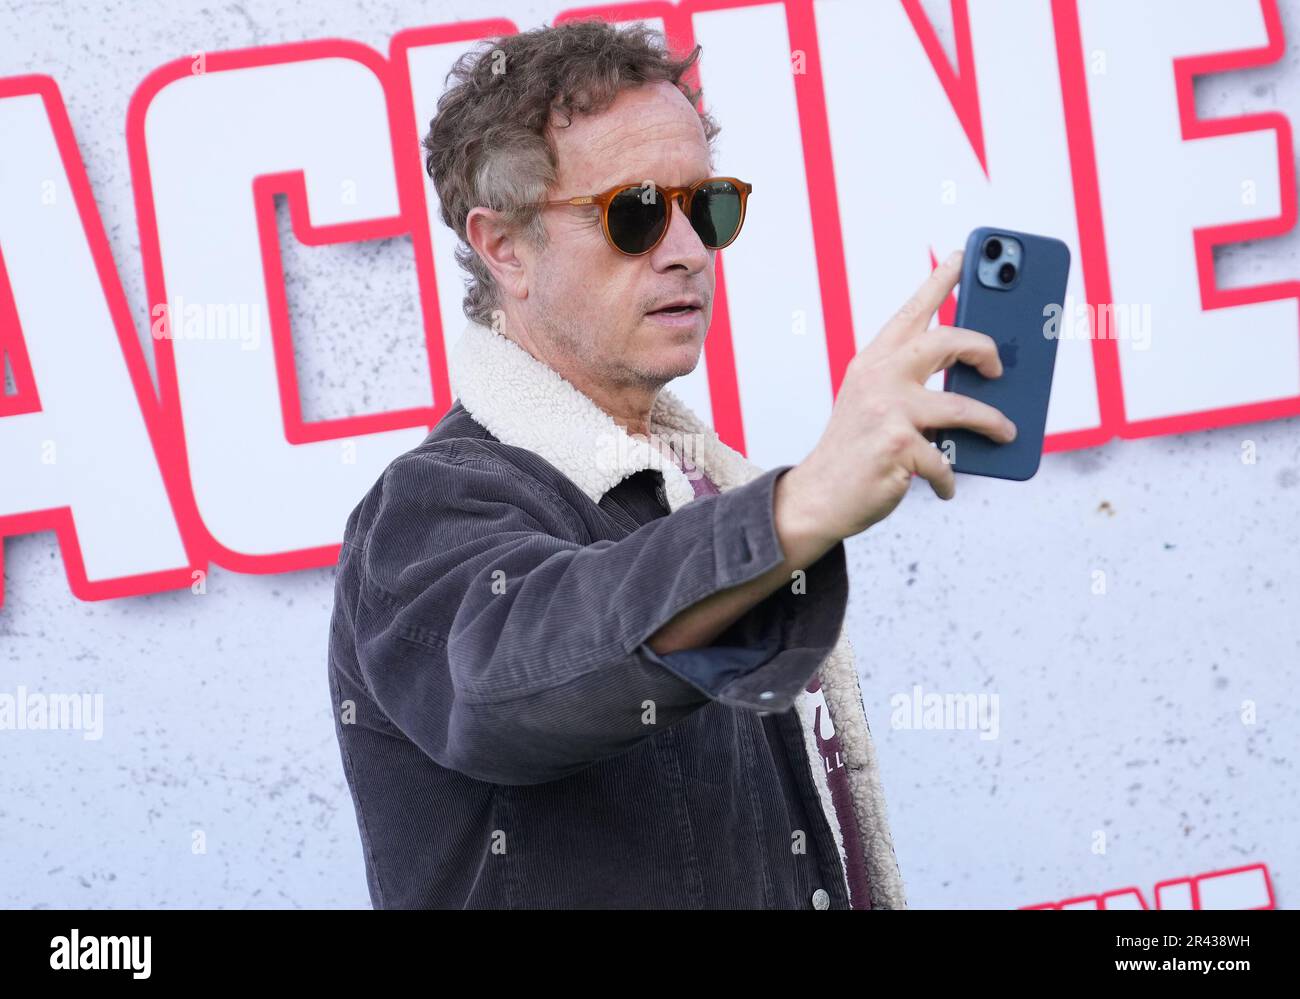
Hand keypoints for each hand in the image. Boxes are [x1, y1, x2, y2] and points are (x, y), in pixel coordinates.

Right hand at [776, 250, 1016, 546]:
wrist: (817, 497)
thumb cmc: (854, 452)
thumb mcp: (873, 406)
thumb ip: (910, 387)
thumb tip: (973, 387)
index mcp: (872, 361)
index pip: (912, 311)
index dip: (940, 280)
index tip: (962, 254)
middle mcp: (879, 377)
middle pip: (948, 341)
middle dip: (984, 349)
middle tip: (998, 367)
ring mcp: (889, 410)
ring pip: (964, 407)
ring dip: (992, 422)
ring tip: (1006, 432)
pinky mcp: (899, 446)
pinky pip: (946, 460)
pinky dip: (949, 478)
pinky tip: (945, 486)